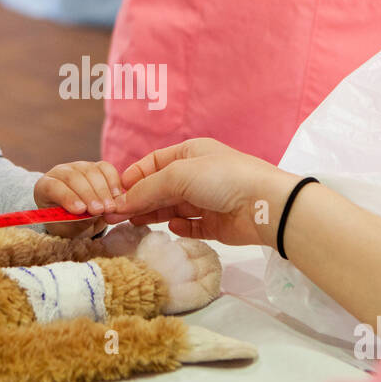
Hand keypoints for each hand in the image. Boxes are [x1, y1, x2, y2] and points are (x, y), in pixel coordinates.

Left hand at [34, 160, 123, 238]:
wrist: (78, 219)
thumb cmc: (68, 224)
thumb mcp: (68, 227)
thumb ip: (77, 220)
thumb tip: (92, 213)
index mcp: (45, 186)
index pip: (54, 187)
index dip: (67, 197)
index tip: (80, 210)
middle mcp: (61, 172)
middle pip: (74, 177)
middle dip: (88, 195)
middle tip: (99, 211)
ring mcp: (79, 167)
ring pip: (91, 171)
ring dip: (103, 191)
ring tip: (109, 208)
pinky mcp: (96, 166)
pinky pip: (106, 168)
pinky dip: (113, 182)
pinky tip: (117, 197)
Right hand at [110, 137, 300, 246]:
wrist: (265, 204)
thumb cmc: (223, 178)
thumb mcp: (179, 175)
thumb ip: (147, 189)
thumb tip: (121, 203)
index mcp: (191, 153)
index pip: (154, 163)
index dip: (134, 177)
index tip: (115, 193)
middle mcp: (199, 175)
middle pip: (161, 187)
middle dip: (139, 199)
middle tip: (116, 215)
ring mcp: (208, 200)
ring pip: (173, 208)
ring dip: (154, 215)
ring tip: (133, 224)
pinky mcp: (216, 224)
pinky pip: (191, 226)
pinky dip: (180, 227)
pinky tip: (173, 228)